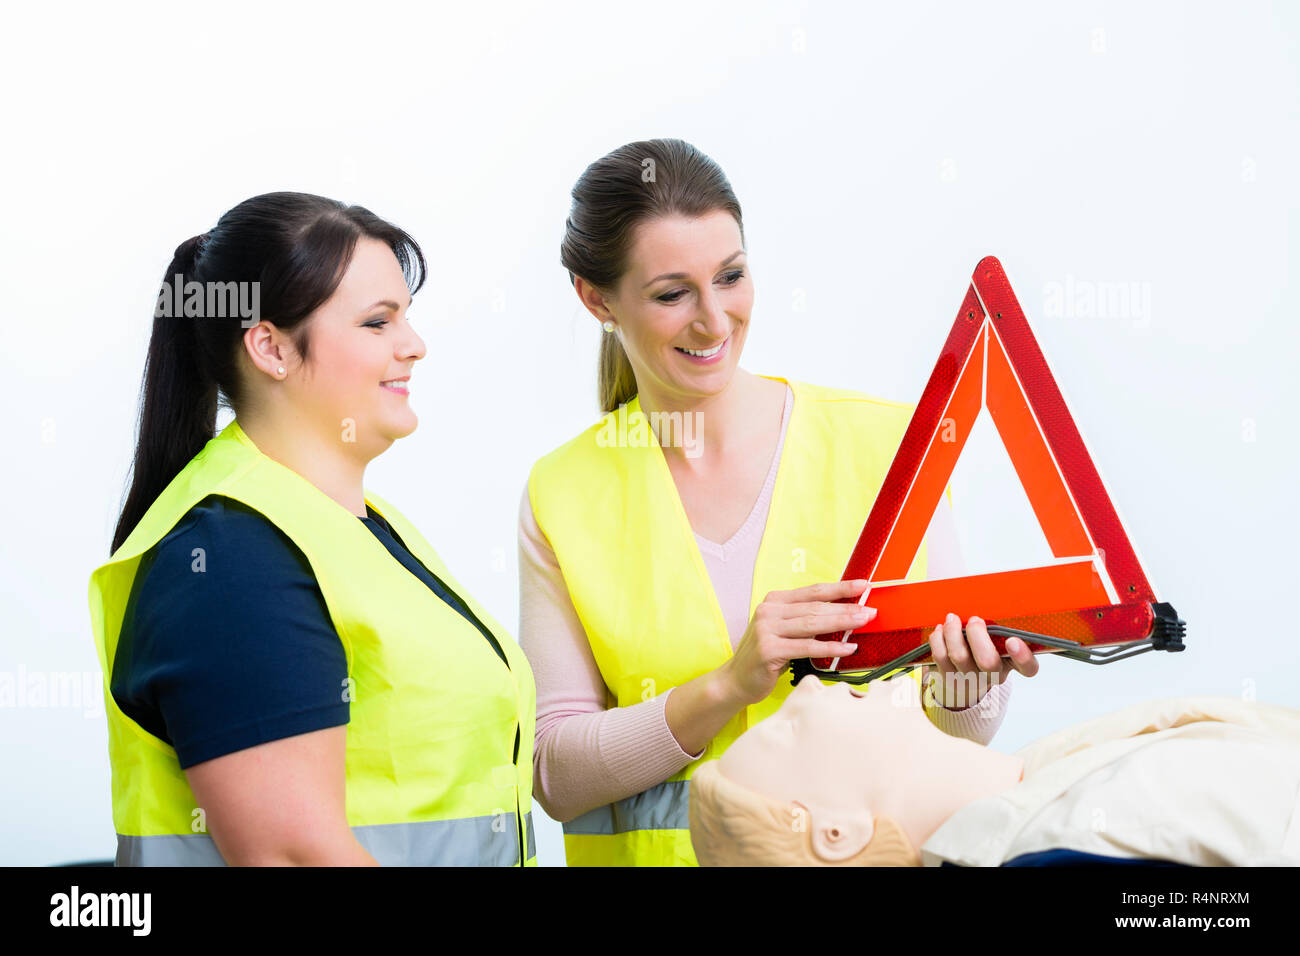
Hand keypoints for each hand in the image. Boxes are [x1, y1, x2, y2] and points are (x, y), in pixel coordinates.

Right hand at [721, 580, 874, 706]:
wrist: (736, 680)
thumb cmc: (765, 656)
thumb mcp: (783, 632)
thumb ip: (805, 621)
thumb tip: (843, 615)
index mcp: (774, 602)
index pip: (813, 591)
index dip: (840, 588)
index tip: (863, 585)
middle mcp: (769, 611)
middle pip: (815, 607)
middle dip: (846, 608)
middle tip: (869, 610)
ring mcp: (766, 629)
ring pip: (813, 624)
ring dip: (842, 622)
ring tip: (863, 622)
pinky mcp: (768, 650)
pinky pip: (807, 647)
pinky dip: (830, 649)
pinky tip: (848, 649)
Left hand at [922, 613, 1038, 710]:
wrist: (966, 679)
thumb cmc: (986, 649)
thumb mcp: (999, 640)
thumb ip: (999, 627)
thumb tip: (990, 600)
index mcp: (1014, 663)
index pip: (1028, 667)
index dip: (1022, 656)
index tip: (1012, 640)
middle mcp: (995, 675)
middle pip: (988, 662)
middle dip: (977, 635)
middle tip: (974, 620)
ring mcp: (971, 679)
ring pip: (959, 656)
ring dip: (953, 632)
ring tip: (952, 619)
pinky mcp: (950, 678)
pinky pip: (941, 657)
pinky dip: (938, 639)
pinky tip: (940, 630)